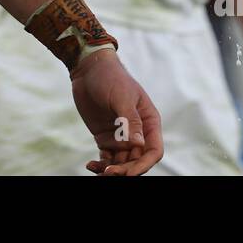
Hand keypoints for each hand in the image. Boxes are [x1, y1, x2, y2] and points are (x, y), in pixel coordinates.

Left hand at [69, 49, 163, 174]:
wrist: (88, 69)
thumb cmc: (110, 77)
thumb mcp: (121, 97)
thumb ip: (130, 120)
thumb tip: (138, 144)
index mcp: (148, 121)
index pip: (153, 151)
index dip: (143, 165)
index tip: (127, 173)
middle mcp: (137, 132)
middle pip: (137, 161)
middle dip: (125, 170)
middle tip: (108, 172)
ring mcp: (121, 136)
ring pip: (122, 162)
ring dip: (112, 170)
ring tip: (97, 169)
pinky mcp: (105, 137)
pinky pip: (107, 158)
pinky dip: (101, 165)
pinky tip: (91, 165)